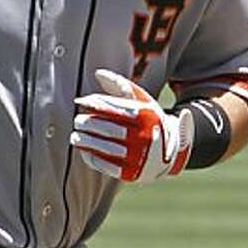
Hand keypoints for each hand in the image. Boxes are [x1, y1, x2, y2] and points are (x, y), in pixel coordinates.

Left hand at [71, 69, 190, 181]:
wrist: (172, 154)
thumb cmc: (151, 121)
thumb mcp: (143, 101)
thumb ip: (121, 85)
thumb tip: (98, 74)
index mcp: (147, 117)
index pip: (115, 109)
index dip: (96, 104)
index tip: (82, 101)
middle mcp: (144, 137)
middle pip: (107, 129)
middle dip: (88, 124)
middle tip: (78, 120)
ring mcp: (138, 157)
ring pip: (104, 147)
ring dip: (85, 141)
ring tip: (75, 135)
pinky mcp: (132, 173)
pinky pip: (106, 165)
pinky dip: (92, 157)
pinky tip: (84, 150)